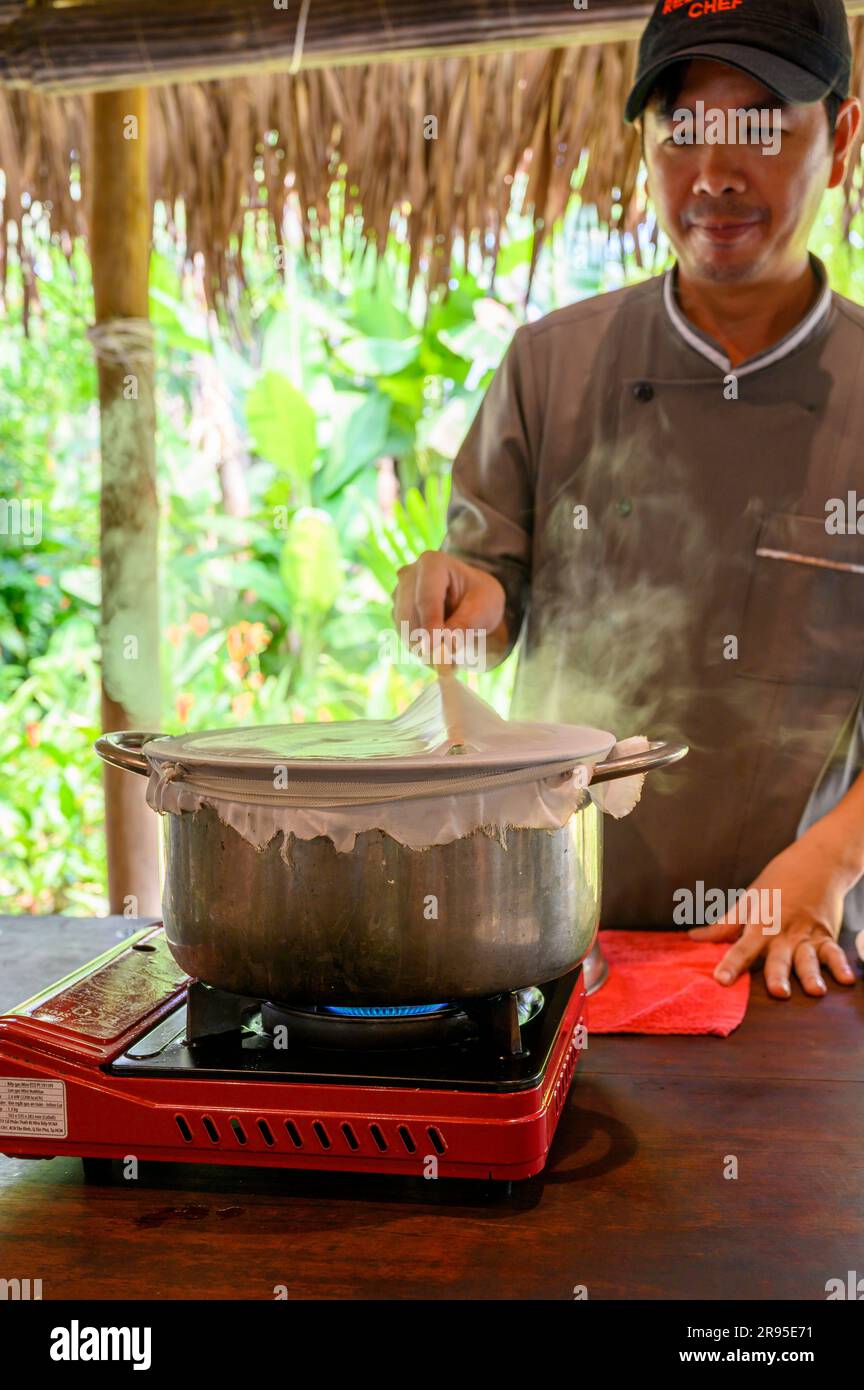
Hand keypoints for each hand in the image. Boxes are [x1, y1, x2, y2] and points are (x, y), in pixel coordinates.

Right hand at [392, 551, 507, 663]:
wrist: (472, 602)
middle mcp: (408, 575)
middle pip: (409, 615)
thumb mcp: (483, 608)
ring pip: (404, 630)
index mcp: (432, 563)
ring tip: (452, 661)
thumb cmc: (481, 598)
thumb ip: (466, 624)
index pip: (426, 598)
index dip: (429, 624)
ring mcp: (399, 594)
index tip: (434, 648)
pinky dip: (423, 651)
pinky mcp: (396, 613)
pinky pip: (405, 638)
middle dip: (426, 642)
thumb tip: (448, 645)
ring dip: (426, 650)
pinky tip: (442, 652)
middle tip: (449, 666)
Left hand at [688, 821, 857, 998]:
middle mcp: (783, 933)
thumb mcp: (748, 900)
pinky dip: (841, 965)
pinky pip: (834, 952)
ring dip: (811, 974)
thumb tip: (694, 938)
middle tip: (778, 992)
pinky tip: (846, 980)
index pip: (742, 947)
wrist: (817, 862)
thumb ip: (724, 925)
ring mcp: (807, 935)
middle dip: (778, 975)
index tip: (721, 980)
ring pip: (808, 958)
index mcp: (760, 924)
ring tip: (815, 991)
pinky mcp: (826, 936)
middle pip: (779, 957)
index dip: (731, 964)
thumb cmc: (777, 882)